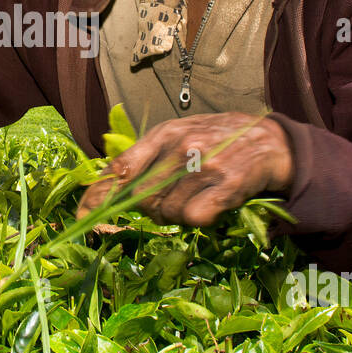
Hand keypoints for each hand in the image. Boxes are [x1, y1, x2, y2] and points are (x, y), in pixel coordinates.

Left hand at [76, 112, 293, 227]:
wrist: (268, 140)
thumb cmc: (216, 139)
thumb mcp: (179, 134)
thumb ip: (146, 155)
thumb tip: (108, 183)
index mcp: (164, 134)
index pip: (121, 168)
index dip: (98, 194)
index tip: (82, 214)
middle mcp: (181, 147)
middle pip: (142, 198)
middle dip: (148, 209)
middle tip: (168, 204)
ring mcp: (205, 166)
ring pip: (169, 212)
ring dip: (177, 215)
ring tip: (196, 198)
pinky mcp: (228, 185)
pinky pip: (196, 218)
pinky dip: (200, 218)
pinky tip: (211, 205)